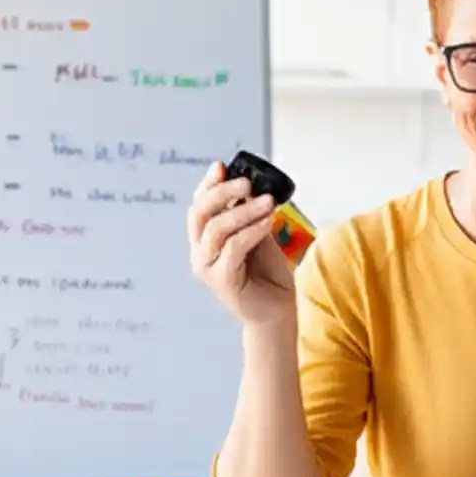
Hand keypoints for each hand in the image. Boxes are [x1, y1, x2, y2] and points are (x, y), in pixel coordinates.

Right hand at [187, 160, 296, 324]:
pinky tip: (268, 222)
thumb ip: (247, 214)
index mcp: (205, 240)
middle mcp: (200, 253)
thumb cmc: (267, 272)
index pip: (198, 206)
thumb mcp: (257, 234)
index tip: (222, 166)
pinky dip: (251, 230)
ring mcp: (208, 268)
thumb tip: (250, 184)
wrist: (277, 309)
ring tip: (268, 202)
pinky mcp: (223, 281)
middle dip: (222, 193)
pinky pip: (234, 248)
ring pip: (216, 229)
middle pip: (200, 214)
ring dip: (243, 211)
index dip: (207, 185)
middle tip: (248, 183)